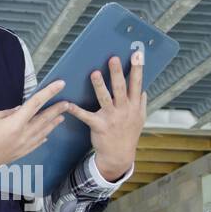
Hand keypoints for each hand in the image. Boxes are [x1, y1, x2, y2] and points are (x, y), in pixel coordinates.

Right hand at [0, 79, 67, 184]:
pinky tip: (47, 135)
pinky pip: (35, 144)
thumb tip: (19, 110)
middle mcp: (22, 136)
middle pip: (44, 119)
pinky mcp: (18, 155)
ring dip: (52, 124)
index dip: (49, 92)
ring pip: (42, 133)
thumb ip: (6, 113)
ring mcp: (21, 147)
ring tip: (61, 116)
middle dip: (56, 109)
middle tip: (67, 102)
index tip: (60, 84)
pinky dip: (43, 137)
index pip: (36, 104)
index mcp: (14, 124)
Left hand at [63, 51, 145, 180]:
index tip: (137, 55)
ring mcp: (111, 118)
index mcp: (134, 106)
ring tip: (94, 73)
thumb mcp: (140, 119)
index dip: (137, 69)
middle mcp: (124, 110)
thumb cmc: (129, 135)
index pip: (137, 84)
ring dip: (99, 86)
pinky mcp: (98, 126)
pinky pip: (86, 116)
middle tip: (113, 58)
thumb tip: (143, 89)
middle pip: (120, 88)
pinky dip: (76, 110)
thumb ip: (141, 103)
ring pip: (105, 99)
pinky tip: (68, 103)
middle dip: (117, 73)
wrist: (119, 156)